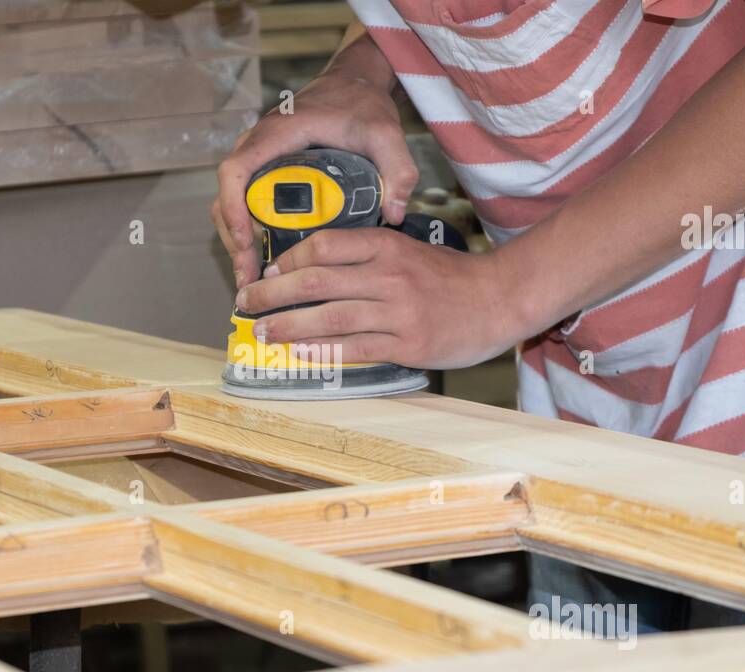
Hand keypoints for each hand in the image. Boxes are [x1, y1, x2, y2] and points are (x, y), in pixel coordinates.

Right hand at [212, 38, 417, 288]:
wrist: (354, 82)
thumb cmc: (363, 104)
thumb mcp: (387, 134)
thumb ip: (398, 170)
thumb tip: (393, 215)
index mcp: (279, 134)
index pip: (236, 170)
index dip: (232, 208)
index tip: (245, 241)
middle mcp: (258, 143)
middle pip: (226, 195)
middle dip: (233, 240)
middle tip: (248, 279)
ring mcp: (258, 155)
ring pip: (229, 201)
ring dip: (235, 240)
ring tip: (250, 278)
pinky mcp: (263, 166)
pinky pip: (242, 199)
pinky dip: (245, 229)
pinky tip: (260, 258)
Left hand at [234, 228, 518, 370]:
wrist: (499, 299)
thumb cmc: (449, 277)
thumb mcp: (407, 250)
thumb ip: (367, 256)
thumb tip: (313, 269)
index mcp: (385, 246)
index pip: (324, 246)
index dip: (287, 261)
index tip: (267, 272)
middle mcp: (387, 276)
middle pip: (315, 282)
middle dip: (272, 294)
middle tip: (245, 303)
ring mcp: (397, 312)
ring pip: (328, 318)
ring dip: (287, 326)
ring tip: (262, 333)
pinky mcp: (407, 344)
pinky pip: (354, 348)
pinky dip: (321, 350)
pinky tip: (299, 353)